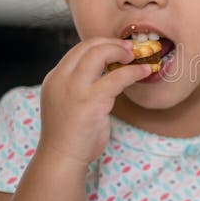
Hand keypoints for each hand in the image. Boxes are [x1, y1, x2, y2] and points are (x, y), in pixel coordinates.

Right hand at [38, 37, 150, 165]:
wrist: (62, 158)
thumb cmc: (70, 134)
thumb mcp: (68, 102)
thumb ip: (81, 85)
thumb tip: (107, 72)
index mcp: (55, 78)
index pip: (78, 49)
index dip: (101, 44)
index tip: (118, 48)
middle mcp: (61, 78)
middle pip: (88, 46)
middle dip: (112, 43)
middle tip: (130, 49)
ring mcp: (74, 88)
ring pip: (99, 54)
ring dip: (121, 51)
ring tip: (136, 57)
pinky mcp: (90, 100)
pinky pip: (117, 77)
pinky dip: (134, 72)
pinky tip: (144, 72)